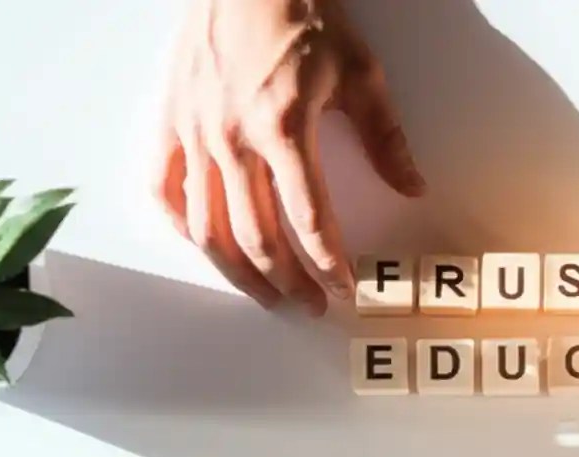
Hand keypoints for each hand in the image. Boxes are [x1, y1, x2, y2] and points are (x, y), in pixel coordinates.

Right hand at [153, 0, 424, 313]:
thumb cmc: (304, 17)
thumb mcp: (361, 74)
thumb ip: (385, 139)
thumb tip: (413, 186)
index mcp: (284, 129)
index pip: (309, 219)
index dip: (329, 263)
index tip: (344, 287)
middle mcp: (233, 139)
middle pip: (257, 237)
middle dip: (287, 282)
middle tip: (309, 305)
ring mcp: (196, 134)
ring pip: (207, 228)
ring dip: (237, 273)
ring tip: (264, 295)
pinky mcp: (171, 123)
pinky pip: (165, 189)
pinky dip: (182, 226)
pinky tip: (206, 246)